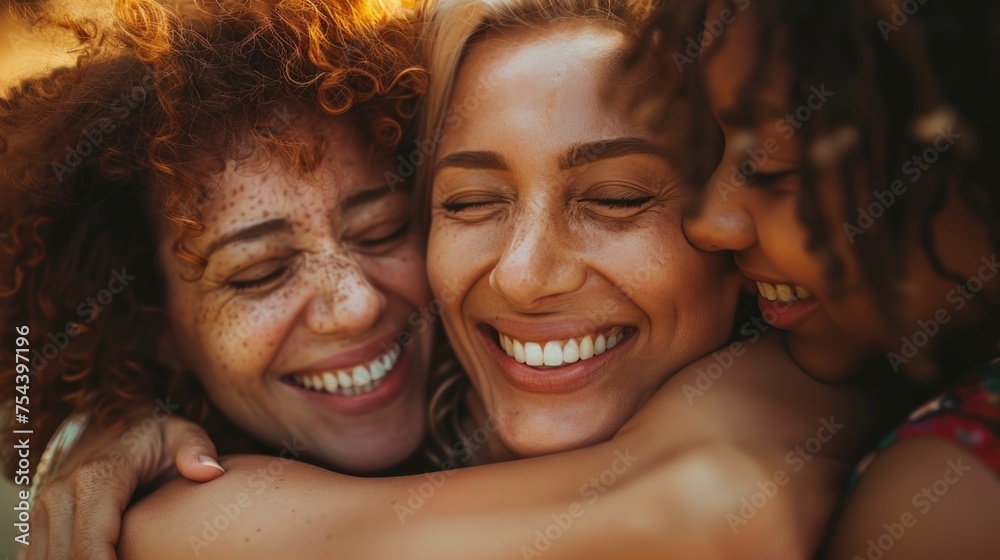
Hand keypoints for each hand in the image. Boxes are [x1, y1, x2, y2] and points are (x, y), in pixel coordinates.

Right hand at [24, 414, 224, 559]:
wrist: (112, 420)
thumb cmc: (154, 434)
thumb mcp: (181, 432)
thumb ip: (196, 449)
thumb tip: (210, 472)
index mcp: (96, 477)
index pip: (90, 546)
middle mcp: (60, 493)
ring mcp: (42, 508)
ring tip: (124, 559)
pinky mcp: (36, 520)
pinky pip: (38, 557)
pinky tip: (105, 557)